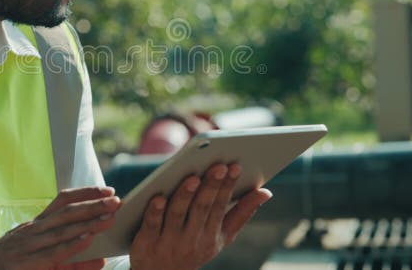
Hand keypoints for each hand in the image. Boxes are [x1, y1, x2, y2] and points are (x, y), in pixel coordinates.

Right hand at [0, 186, 120, 269]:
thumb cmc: (8, 258)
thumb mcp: (31, 243)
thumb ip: (57, 240)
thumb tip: (89, 239)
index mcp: (36, 223)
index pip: (63, 200)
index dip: (86, 193)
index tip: (107, 190)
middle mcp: (34, 230)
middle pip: (67, 212)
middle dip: (93, 205)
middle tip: (116, 200)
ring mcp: (29, 246)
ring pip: (63, 231)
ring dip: (88, 223)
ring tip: (109, 218)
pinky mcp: (27, 264)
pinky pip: (52, 254)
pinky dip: (70, 247)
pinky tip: (86, 240)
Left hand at [129, 163, 272, 269]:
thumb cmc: (193, 247)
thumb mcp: (220, 237)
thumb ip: (242, 213)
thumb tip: (266, 192)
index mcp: (212, 235)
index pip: (221, 206)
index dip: (228, 186)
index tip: (235, 165)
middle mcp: (192, 239)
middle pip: (202, 208)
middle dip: (211, 187)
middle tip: (218, 165)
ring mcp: (169, 242)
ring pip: (178, 214)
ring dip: (185, 196)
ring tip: (192, 177)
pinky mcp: (146, 243)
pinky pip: (151, 225)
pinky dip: (155, 211)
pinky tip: (158, 196)